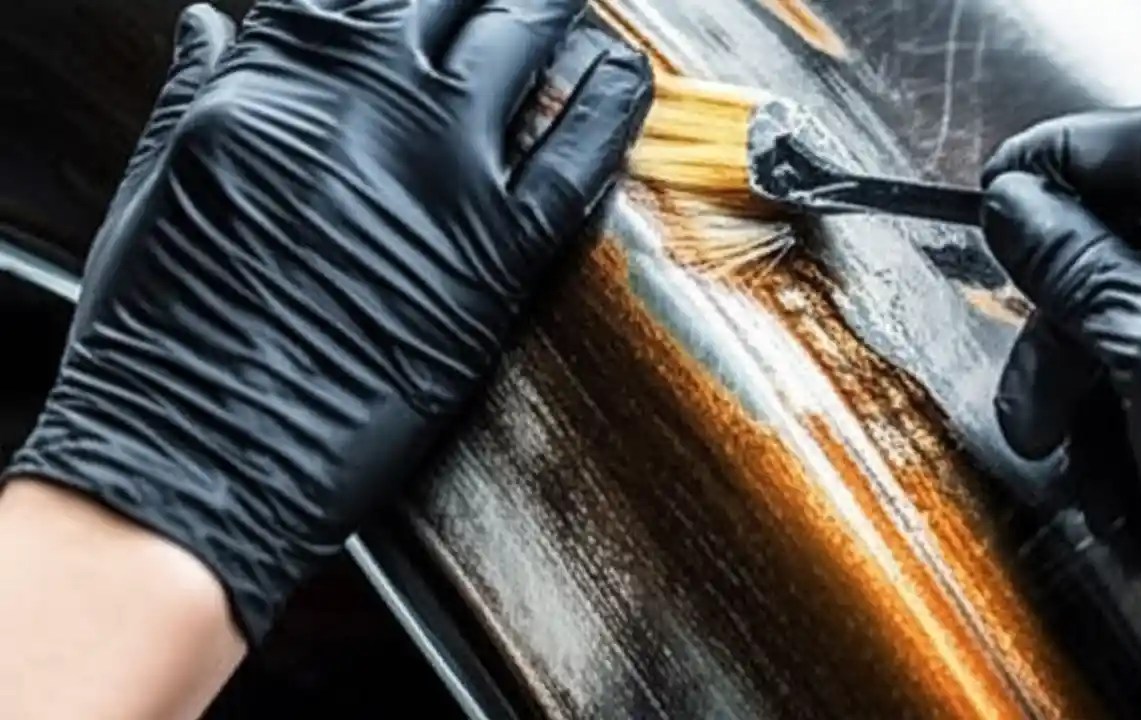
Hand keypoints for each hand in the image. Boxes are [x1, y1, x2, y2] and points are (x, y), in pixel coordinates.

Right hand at [3, 0, 653, 642]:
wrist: (197, 460)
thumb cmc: (165, 341)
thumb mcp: (158, 185)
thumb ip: (202, 88)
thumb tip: (218, 23)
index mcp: (276, 79)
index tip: (423, 0)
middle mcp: (365, 104)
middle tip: (512, 4)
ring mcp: (439, 173)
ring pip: (530, 42)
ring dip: (558, 18)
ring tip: (571, 21)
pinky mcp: (496, 254)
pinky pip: (582, 151)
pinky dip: (614, 100)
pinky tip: (622, 77)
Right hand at [980, 102, 1140, 627]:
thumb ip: (1080, 266)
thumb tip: (1017, 206)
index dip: (1067, 157)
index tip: (995, 189)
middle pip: (1133, 256)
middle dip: (1063, 342)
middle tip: (1029, 406)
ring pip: (1134, 340)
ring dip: (1089, 421)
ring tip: (1094, 490)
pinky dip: (1130, 457)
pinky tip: (1139, 513)